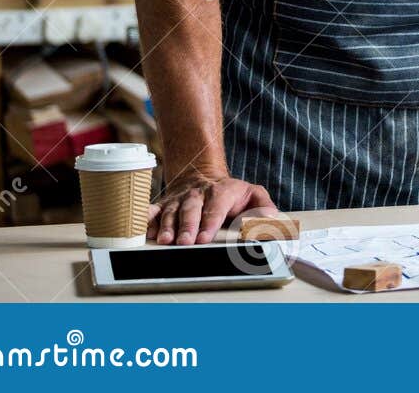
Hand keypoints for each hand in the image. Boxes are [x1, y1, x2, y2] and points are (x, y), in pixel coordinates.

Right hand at [148, 170, 276, 244]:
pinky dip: (148, 219)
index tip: (205, 238)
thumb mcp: (253, 194)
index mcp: (222, 192)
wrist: (203, 176)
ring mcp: (180, 199)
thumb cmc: (231, 193)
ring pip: (172, 211)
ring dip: (167, 226)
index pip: (216, 206)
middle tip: (184, 242)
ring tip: (164, 241)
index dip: (210, 222)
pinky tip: (146, 230)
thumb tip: (271, 218)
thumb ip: (264, 206)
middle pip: (192, 209)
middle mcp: (199, 194)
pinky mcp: (165, 204)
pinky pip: (154, 210)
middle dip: (187, 227)